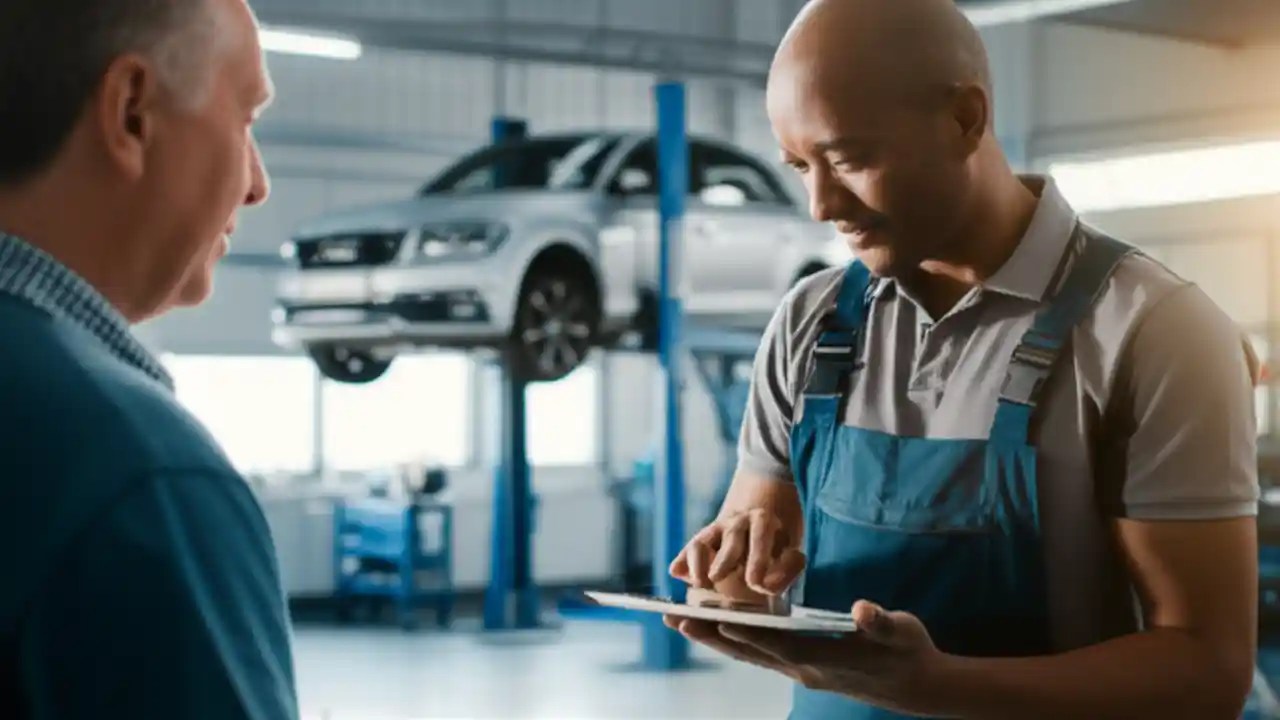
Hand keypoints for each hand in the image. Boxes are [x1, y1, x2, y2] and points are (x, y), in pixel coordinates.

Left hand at [665, 601, 950, 716]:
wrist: (916, 686)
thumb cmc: (909, 651)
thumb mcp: (902, 631)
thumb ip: (881, 623)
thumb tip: (864, 611)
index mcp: (826, 658)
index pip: (779, 643)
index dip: (750, 631)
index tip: (718, 619)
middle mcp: (805, 670)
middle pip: (750, 651)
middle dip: (711, 634)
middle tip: (672, 617)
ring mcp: (800, 672)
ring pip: (748, 654)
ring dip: (712, 638)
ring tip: (678, 621)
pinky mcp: (800, 670)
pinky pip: (757, 655)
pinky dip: (732, 641)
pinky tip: (713, 630)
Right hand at [668, 508, 805, 595]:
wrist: (759, 505)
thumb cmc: (778, 538)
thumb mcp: (792, 547)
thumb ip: (787, 569)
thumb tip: (767, 587)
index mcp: (762, 520)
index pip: (759, 538)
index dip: (757, 560)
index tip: (756, 584)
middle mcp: (737, 522)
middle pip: (729, 539)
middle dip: (724, 559)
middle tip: (717, 578)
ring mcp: (715, 530)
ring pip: (702, 541)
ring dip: (697, 562)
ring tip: (698, 584)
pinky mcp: (702, 541)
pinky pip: (689, 550)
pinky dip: (681, 561)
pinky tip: (677, 573)